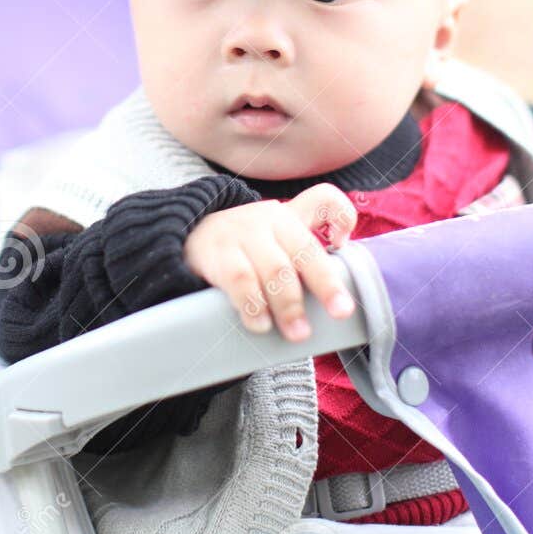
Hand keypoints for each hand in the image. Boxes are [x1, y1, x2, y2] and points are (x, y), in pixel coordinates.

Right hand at [182, 183, 357, 340]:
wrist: (188, 236)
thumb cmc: (246, 246)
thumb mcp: (276, 238)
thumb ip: (307, 255)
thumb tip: (337, 296)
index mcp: (290, 216)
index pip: (323, 200)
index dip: (342, 216)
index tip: (343, 243)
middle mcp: (269, 220)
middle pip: (304, 250)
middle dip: (326, 283)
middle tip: (341, 312)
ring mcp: (242, 235)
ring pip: (275, 269)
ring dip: (289, 305)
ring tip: (298, 333)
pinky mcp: (218, 255)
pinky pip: (241, 281)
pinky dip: (254, 306)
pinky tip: (261, 325)